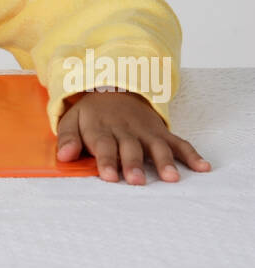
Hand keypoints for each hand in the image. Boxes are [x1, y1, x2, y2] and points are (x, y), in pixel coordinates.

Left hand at [56, 87, 211, 184]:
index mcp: (101, 129)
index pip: (103, 146)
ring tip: (172, 178)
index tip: (109, 177)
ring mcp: (146, 131)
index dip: (106, 161)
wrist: (114, 87)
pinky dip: (191, 154)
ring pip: (156, 146)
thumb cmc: (91, 114)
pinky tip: (203, 167)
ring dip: (164, 161)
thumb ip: (68, 138)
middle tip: (137, 181)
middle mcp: (125, 130)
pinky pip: (178, 142)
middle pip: (130, 148)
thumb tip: (63, 156)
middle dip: (134, 164)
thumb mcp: (72, 120)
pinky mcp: (161, 132)